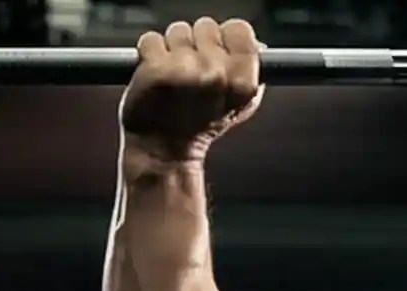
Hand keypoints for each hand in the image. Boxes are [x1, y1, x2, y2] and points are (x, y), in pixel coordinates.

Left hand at [120, 17, 263, 162]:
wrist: (165, 148)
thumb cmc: (202, 125)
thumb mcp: (242, 105)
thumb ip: (252, 74)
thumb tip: (256, 45)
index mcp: (243, 82)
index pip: (239, 29)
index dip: (226, 37)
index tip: (217, 52)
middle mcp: (216, 74)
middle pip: (206, 26)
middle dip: (198, 42)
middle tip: (193, 69)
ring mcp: (185, 70)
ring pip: (177, 30)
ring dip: (173, 48)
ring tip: (174, 73)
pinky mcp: (155, 70)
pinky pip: (151, 40)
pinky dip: (149, 53)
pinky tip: (156, 74)